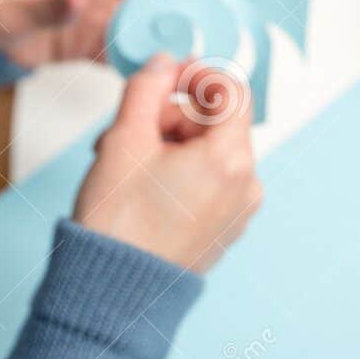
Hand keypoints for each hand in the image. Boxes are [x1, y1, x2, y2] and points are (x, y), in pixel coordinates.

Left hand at [0, 0, 224, 69]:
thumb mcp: (15, 5)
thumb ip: (50, 1)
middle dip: (187, 3)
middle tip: (219, 21)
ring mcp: (94, 16)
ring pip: (142, 24)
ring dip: (166, 37)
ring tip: (197, 54)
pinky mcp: (85, 42)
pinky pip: (122, 51)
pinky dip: (139, 63)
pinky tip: (157, 77)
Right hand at [74, 55, 260, 272]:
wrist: (113, 295)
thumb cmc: (117, 223)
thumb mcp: (123, 139)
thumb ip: (146, 88)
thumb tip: (164, 63)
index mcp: (230, 160)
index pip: (231, 90)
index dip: (196, 75)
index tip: (165, 78)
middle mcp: (246, 185)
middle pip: (217, 122)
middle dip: (172, 115)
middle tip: (127, 130)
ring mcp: (239, 210)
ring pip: (211, 151)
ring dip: (171, 143)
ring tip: (127, 162)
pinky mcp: (225, 228)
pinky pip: (211, 181)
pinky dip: (181, 171)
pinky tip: (143, 185)